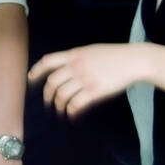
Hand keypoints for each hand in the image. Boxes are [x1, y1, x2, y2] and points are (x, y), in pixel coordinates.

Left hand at [28, 43, 147, 117]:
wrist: (133, 60)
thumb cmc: (114, 55)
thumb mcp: (91, 50)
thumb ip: (75, 57)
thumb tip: (63, 67)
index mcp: (74, 54)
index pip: (48, 61)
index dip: (36, 71)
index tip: (31, 80)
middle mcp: (77, 66)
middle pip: (52, 82)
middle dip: (47, 94)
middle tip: (48, 102)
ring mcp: (85, 78)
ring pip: (62, 95)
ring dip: (58, 105)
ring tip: (60, 110)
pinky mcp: (95, 91)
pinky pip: (75, 104)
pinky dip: (71, 111)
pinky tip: (72, 114)